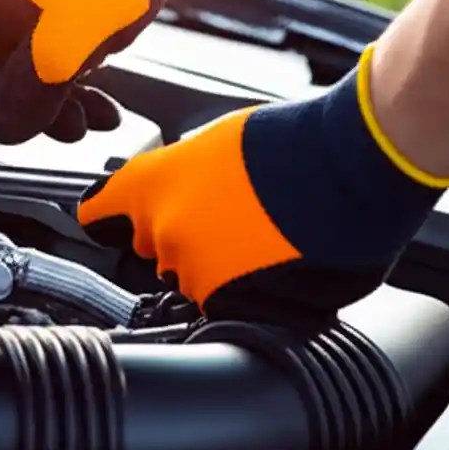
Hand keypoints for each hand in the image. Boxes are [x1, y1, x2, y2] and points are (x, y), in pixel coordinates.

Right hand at [0, 0, 225, 144]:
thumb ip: (25, 98)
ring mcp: (14, 8)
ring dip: (50, 108)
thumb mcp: (65, 52)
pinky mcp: (44, 17)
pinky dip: (67, 92)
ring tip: (90, 120)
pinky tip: (102, 107)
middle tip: (57, 126)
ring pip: (12, 79)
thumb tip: (2, 131)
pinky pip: (40, 67)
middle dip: (15, 111)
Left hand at [78, 45, 448, 325]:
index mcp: (150, 186)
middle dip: (184, 240)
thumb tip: (172, 196)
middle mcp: (163, 233)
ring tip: (263, 235)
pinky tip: (275, 259)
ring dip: (219, 267)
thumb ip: (177, 178)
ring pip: (193, 282)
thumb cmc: (294, 143)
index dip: (110, 221)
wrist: (351, 164)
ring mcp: (197, 275)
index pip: (97, 216)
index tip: (113, 225)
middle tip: (230, 217)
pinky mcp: (235, 306)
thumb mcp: (215, 143)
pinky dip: (248, 290)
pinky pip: (228, 306)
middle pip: (153, 252)